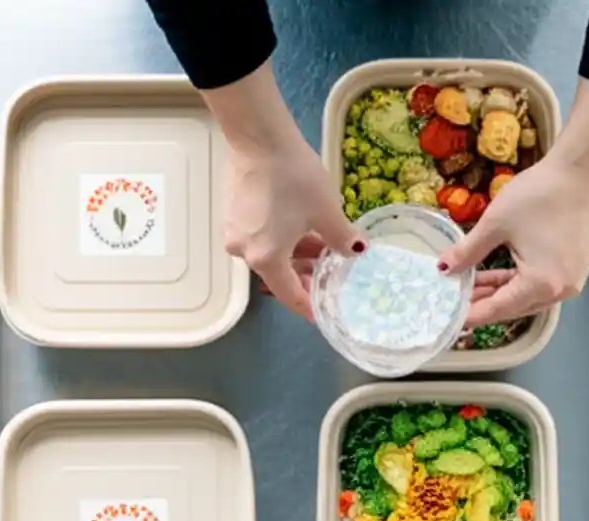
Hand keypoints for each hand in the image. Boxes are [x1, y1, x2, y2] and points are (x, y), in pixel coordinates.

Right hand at [202, 60, 362, 319]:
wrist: (259, 137)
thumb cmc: (294, 178)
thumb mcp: (327, 212)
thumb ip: (342, 240)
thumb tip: (354, 251)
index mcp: (266, 259)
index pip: (291, 296)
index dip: (311, 307)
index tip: (326, 315)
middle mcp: (245, 252)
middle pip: (279, 275)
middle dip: (307, 276)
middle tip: (332, 276)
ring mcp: (235, 233)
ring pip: (271, 254)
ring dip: (296, 255)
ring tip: (324, 248)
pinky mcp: (233, 214)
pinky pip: (262, 237)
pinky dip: (282, 239)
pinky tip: (303, 228)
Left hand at [437, 156, 588, 326]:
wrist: (579, 171)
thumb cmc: (538, 195)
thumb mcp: (495, 224)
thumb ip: (468, 252)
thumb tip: (444, 269)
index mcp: (541, 284)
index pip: (498, 309)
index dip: (471, 313)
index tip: (448, 318)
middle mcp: (560, 291)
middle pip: (514, 308)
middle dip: (483, 304)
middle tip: (453, 301)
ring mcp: (571, 282)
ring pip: (526, 298)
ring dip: (498, 293)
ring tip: (467, 287)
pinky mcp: (574, 269)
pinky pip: (539, 285)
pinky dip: (516, 283)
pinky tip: (492, 276)